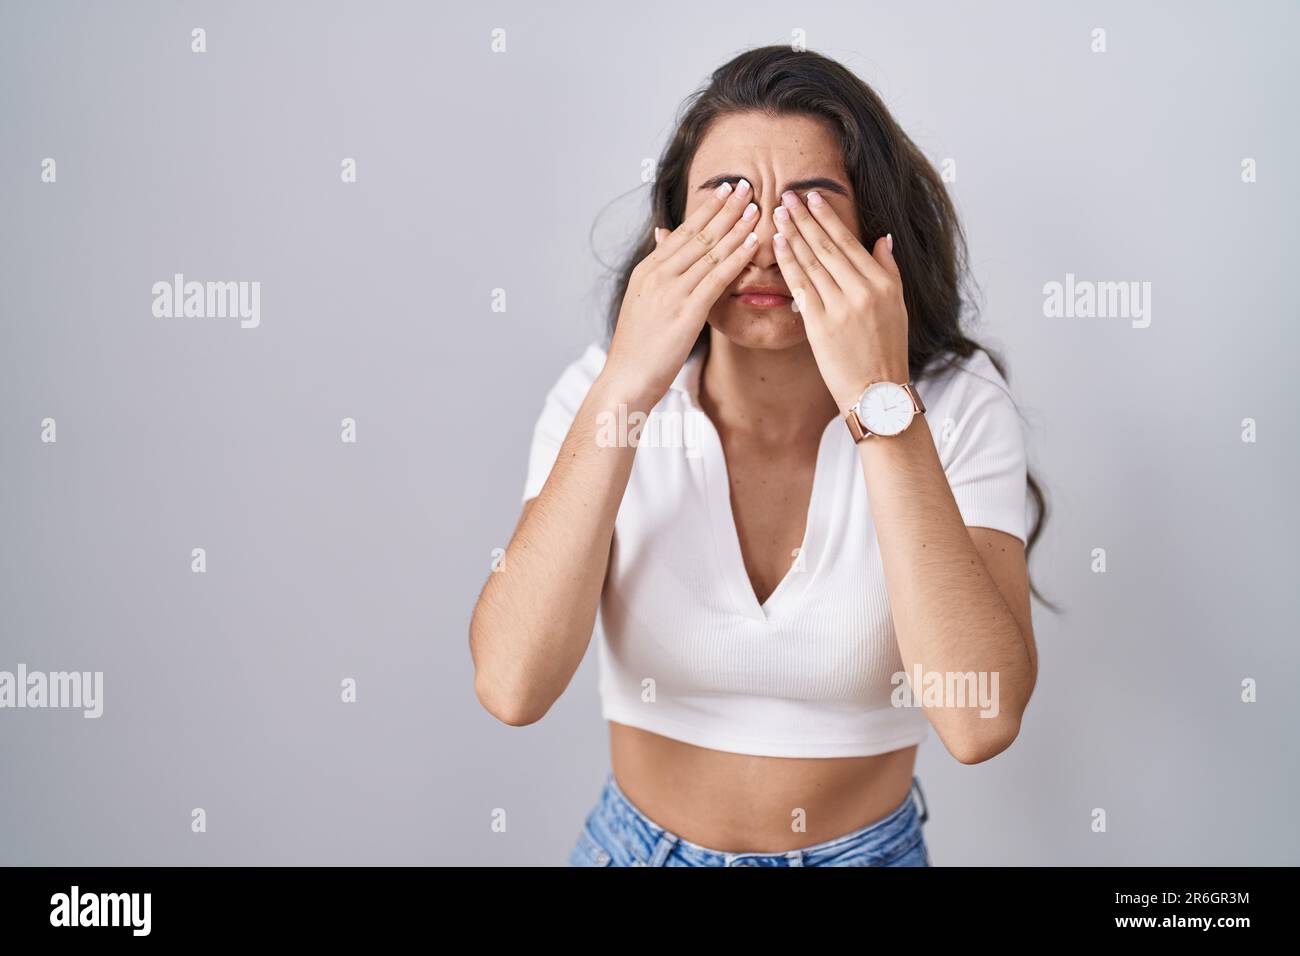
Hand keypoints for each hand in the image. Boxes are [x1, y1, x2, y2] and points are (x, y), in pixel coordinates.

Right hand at [602, 179, 759, 402]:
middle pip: (697, 234)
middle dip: (724, 208)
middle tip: (745, 186)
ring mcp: (672, 292)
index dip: (705, 209)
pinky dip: (737, 257)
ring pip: (710, 251)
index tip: (724, 190)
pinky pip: (717, 278)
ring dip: (736, 227)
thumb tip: (662, 241)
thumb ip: (656, 272)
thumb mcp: (642, 302)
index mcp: (648, 271)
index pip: (681, 232)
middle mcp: (658, 275)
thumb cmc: (637, 347)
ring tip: (756, 206)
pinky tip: (753, 243)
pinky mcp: (686, 312)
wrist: (626, 378)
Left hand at [770, 189, 909, 413]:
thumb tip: (882, 237)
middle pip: (827, 247)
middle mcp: (862, 291)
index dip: (828, 217)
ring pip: (812, 263)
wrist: (877, 392)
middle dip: (805, 218)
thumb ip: (888, 269)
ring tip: (778, 214)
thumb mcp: (897, 306)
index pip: (849, 242)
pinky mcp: (820, 326)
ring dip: (793, 235)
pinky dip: (789, 264)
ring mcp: (840, 308)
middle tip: (787, 195)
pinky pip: (801, 287)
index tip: (812, 197)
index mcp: (882, 283)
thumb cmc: (886, 350)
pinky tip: (779, 246)